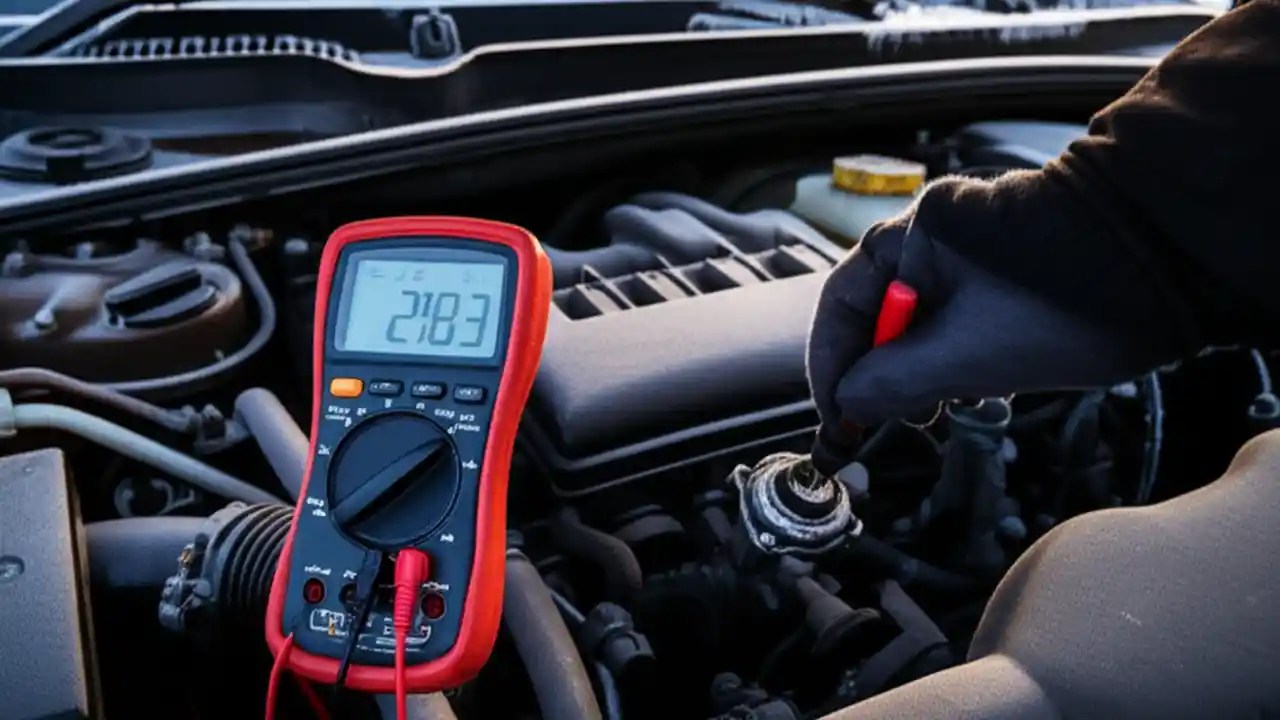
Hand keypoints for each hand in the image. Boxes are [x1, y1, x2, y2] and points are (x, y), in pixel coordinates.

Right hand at [807, 177, 1187, 440]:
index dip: (831, 367)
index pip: (843, 303)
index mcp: (917, 236)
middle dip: (877, 376)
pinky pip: (954, 324)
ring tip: (939, 413)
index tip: (836, 417)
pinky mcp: (1002, 278)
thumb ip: (896, 383)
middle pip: (877, 316)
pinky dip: (953, 363)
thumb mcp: (971, 355)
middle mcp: (935, 238)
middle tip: (882, 426)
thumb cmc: (1075, 297)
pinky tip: (975, 393)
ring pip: (916, 325)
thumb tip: (849, 405)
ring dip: (917, 376)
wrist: (1172, 266)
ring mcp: (970, 256)